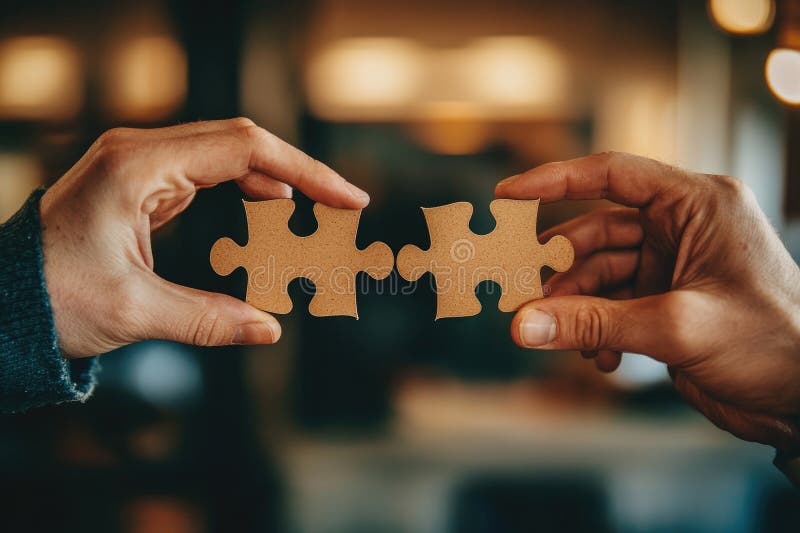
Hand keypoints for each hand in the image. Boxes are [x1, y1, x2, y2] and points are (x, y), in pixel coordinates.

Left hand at [40, 118, 369, 357]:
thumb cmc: (48, 298)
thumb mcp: (134, 312)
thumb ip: (208, 319)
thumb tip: (270, 330)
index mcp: (138, 167)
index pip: (245, 149)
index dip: (306, 172)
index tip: (347, 199)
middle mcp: (139, 152)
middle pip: (241, 141)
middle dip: (298, 172)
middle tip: (342, 205)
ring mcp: (139, 163)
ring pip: (226, 153)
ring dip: (273, 178)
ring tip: (312, 212)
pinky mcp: (140, 182)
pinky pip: (207, 172)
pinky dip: (245, 188)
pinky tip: (268, 209)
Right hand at [495, 152, 799, 451]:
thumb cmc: (774, 345)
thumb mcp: (677, 327)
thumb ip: (594, 324)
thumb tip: (523, 324)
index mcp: (697, 205)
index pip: (613, 175)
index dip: (555, 180)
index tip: (508, 194)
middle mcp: (682, 229)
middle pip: (596, 233)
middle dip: (559, 268)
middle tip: (521, 293)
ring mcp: (673, 267)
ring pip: (599, 275)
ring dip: (575, 307)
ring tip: (559, 336)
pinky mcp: (666, 304)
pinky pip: (612, 306)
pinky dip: (597, 331)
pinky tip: (602, 359)